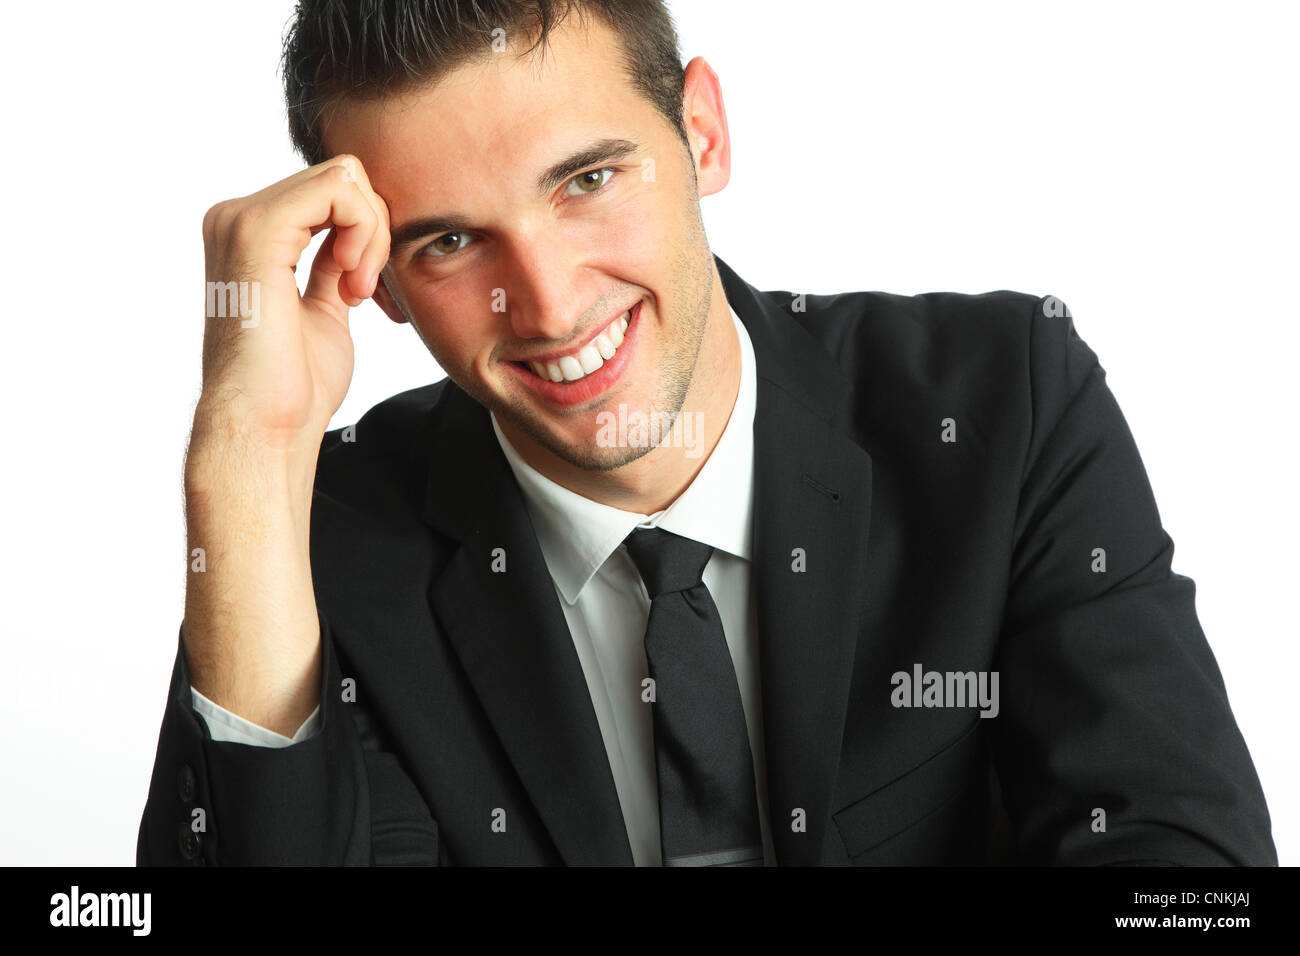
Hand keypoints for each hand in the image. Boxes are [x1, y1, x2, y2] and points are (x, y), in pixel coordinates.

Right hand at [195, 154, 390, 451]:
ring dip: (372, 233)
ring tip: (358, 288)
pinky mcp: (257, 230)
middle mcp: (235, 217)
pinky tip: (353, 283)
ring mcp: (240, 219)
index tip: (363, 288)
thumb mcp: (323, 308)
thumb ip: (330, 266)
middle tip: (365, 288)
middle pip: (342, 174)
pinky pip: (339, 190)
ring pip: (345, 176)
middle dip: (374, 229)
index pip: (331, 188)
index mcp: (249, 233)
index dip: (366, 232)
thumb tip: (351, 239)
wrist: (268, 426)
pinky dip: (365, 233)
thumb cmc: (296, 386)